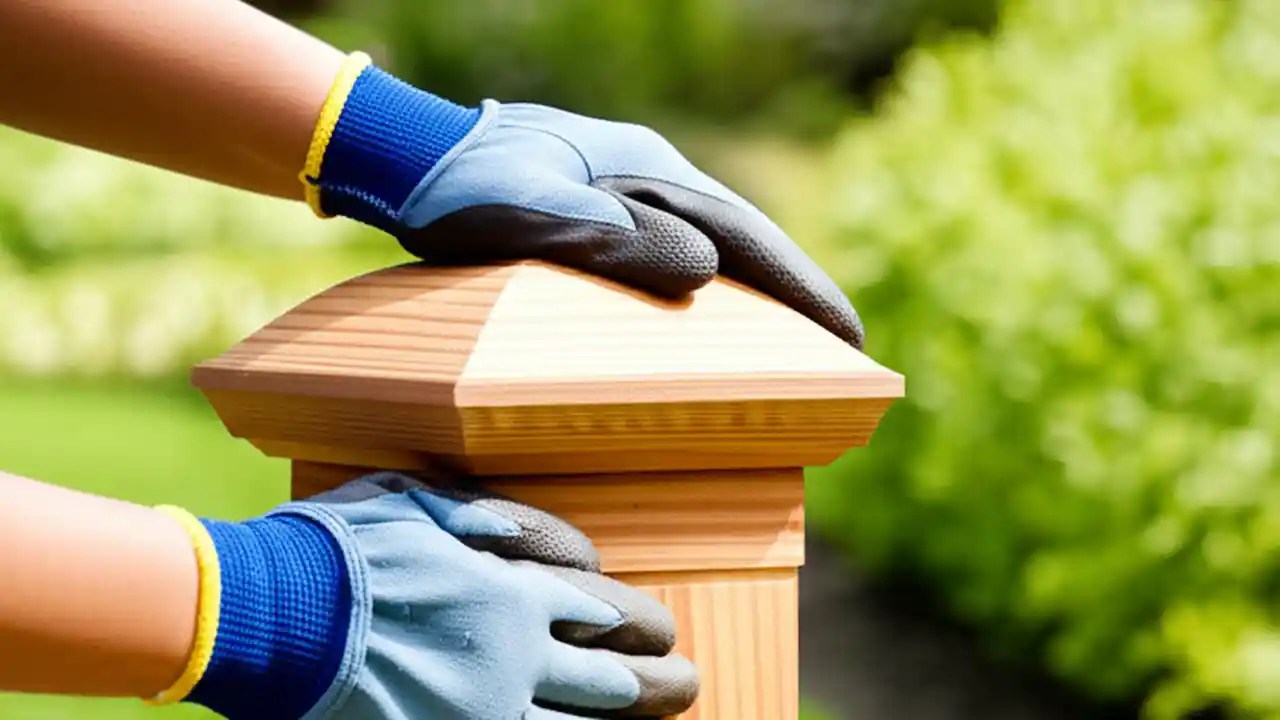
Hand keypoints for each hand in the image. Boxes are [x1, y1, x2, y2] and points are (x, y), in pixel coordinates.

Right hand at [168, 472, 696, 719]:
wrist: (267, 613)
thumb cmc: (337, 547)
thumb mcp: (411, 499)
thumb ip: (476, 518)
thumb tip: (516, 534)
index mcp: (511, 595)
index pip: (603, 614)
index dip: (640, 623)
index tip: (662, 630)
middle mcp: (512, 662)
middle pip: (609, 683)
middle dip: (656, 685)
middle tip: (684, 684)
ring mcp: (482, 714)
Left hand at [308, 54, 864, 347]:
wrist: (405, 159)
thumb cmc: (463, 187)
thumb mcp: (535, 213)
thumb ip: (614, 239)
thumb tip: (703, 271)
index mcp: (649, 168)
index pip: (744, 235)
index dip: (802, 287)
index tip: (851, 336)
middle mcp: (649, 175)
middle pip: (739, 240)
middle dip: (793, 293)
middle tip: (845, 350)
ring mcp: (625, 191)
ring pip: (708, 248)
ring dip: (754, 296)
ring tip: (796, 348)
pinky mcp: (598, 215)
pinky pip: (671, 257)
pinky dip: (705, 294)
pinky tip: (707, 327)